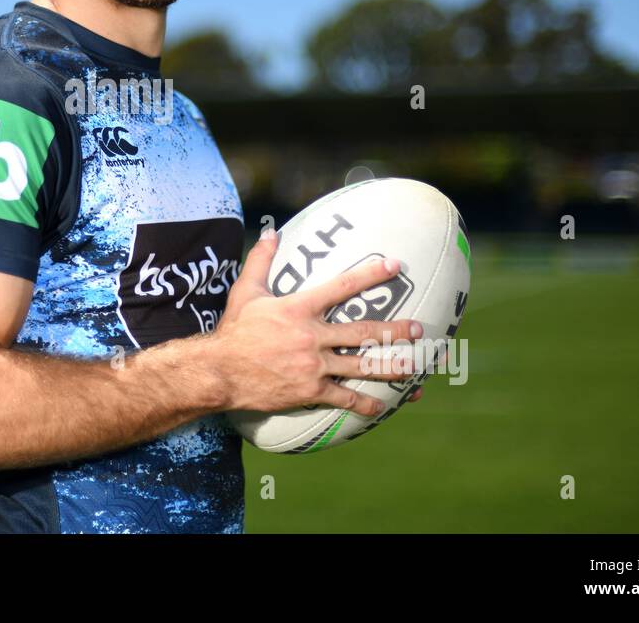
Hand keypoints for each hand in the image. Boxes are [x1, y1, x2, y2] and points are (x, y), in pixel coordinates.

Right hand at [214, 230, 423, 415]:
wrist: (220, 371)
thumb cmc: (234, 330)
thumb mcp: (246, 291)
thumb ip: (261, 260)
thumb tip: (273, 232)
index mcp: (299, 308)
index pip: (342, 287)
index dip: (371, 275)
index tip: (396, 266)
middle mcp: (311, 336)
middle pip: (362, 332)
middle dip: (394, 330)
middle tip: (418, 328)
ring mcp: (313, 365)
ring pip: (360, 366)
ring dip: (391, 366)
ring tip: (415, 366)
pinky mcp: (310, 391)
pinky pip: (343, 397)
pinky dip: (364, 403)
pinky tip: (381, 406)